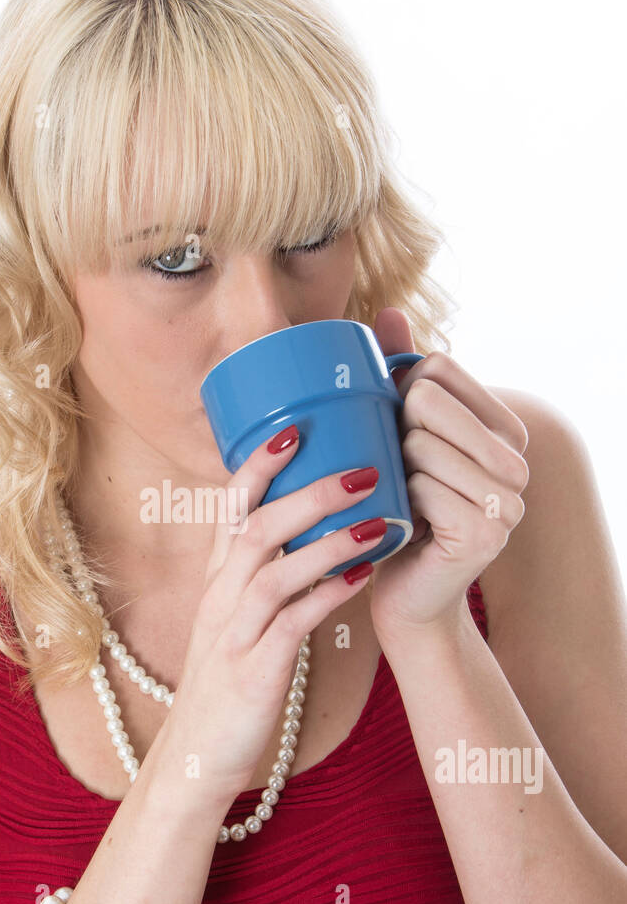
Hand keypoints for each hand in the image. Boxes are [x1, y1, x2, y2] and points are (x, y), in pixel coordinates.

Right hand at [156, 429, 388, 807]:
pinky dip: (329, 594)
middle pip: (256, 527)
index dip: (259, 465)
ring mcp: (234, 633)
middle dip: (309, 492)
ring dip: (329, 539)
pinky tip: (366, 577)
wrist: (194, 758)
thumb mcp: (236, 622)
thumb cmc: (226, 685)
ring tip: (380, 518)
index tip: (295, 428)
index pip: (230, 507)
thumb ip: (266, 581)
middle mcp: (220, 598)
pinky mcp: (255, 670)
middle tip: (364, 468)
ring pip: (275, 570)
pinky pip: (294, 623)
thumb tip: (313, 541)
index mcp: (216, 580)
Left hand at [367, 307, 529, 646]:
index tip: (398, 435)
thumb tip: (387, 311)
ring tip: (400, 500)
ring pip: (419, 442)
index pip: (439, 367)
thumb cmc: (396, 511)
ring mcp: (508, 500)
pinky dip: (398, 501)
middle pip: (428, 400)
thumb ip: (400, 376)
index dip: (400, 394)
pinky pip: (421, 486)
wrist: (403, 592)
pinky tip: (404, 523)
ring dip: (392, 471)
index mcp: (504, 431)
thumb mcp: (398, 438)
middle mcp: (517, 463)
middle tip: (396, 475)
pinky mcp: (485, 532)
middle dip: (393, 432)